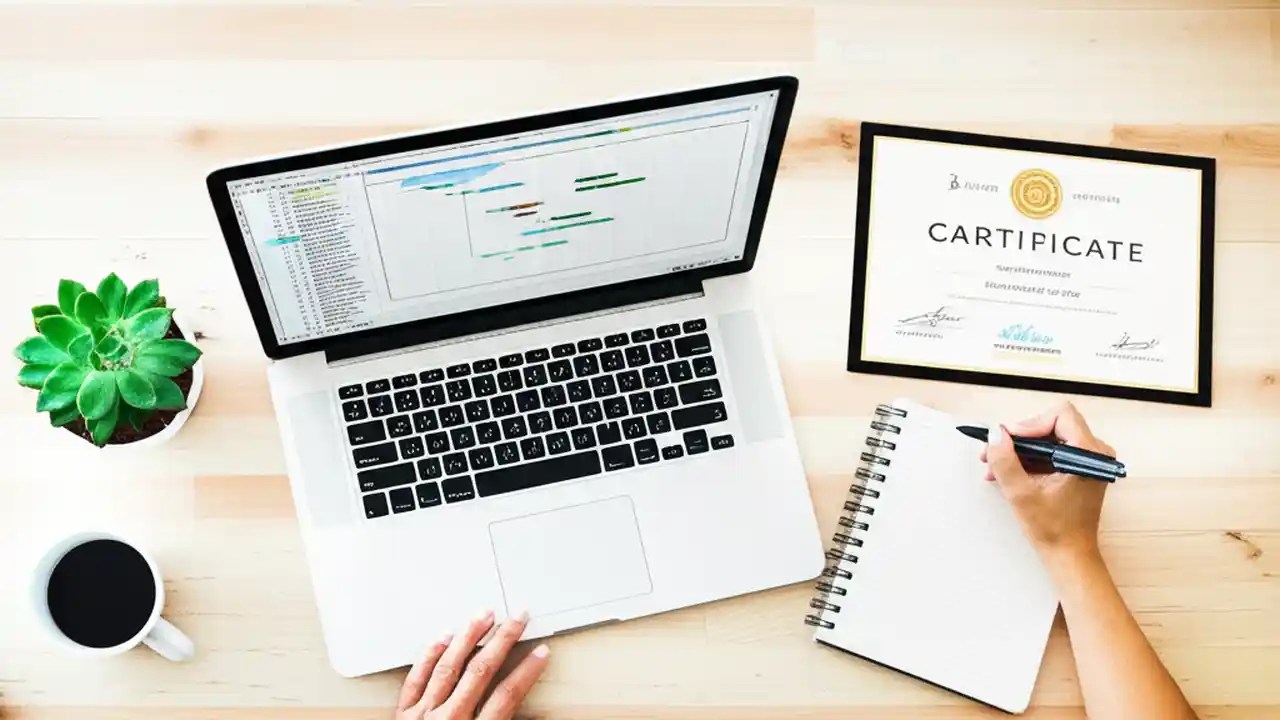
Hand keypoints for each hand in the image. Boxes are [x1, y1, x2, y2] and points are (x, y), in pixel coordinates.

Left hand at [396, 610, 548, 719]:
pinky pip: (417, 678)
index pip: (507, 695)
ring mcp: (421, 716)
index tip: (541, 652)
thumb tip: (534, 718)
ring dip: (469, 637)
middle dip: (502, 641)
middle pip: (480, 671)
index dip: (527, 671)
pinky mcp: (401, 716)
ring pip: (448, 666)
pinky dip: (430, 655)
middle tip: (519, 618)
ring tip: (484, 616)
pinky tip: (442, 637)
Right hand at [980, 401, 1114, 562]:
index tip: (1008, 440)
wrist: (1069, 555)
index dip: (1029, 424)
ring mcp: (1088, 460)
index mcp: (1089, 455)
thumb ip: (1005, 461)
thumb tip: (995, 434)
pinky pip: (1051, 451)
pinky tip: (1007, 473)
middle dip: (1019, 438)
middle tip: (993, 452)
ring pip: (1048, 438)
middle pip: (1051, 425)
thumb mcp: (1021, 494)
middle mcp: (1094, 453)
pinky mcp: (1079, 468)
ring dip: (1020, 450)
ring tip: (994, 466)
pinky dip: (1029, 459)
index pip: (1059, 416)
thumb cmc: (1054, 530)